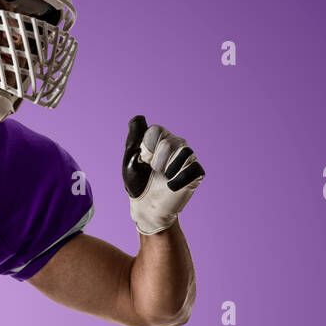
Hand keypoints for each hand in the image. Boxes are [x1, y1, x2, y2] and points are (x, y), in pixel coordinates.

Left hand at [122, 116, 205, 234]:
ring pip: (182, 153)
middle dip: (156, 161)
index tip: (143, 160)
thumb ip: (134, 138)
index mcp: (161, 138)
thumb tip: (138, 117)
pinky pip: (192, 168)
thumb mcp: (130, 159)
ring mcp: (188, 158)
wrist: (147, 208)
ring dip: (166, 169)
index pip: (156, 130)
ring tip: (163, 178)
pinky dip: (178, 180)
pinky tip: (171, 186)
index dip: (146, 148)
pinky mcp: (195, 173)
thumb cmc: (137, 183)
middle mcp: (177, 144)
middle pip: (169, 142)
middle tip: (153, 172)